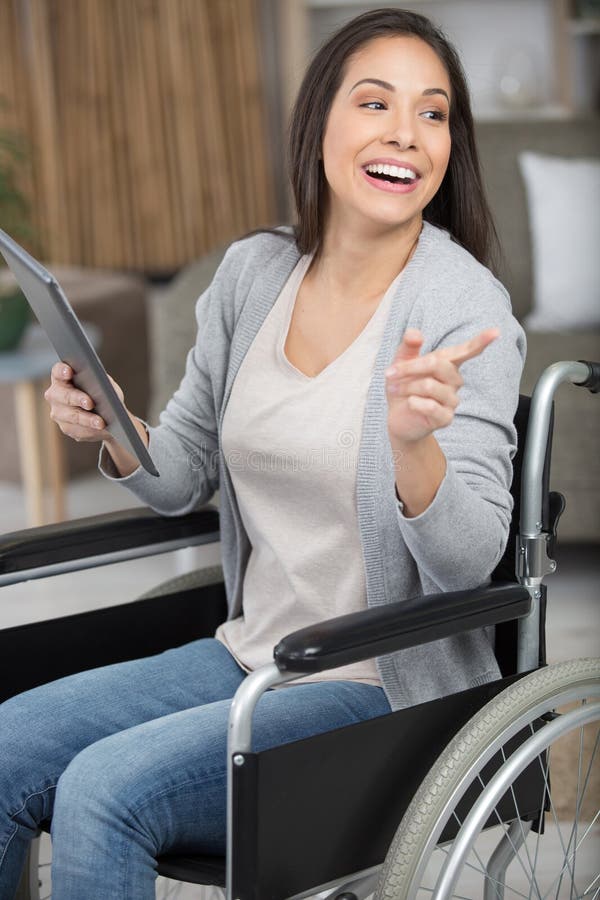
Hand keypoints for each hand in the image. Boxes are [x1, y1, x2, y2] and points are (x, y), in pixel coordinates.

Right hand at [44, 362, 122, 443]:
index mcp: (62, 377)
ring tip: (101, 423)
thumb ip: (103, 381)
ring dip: (87, 419)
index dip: (62, 371)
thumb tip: (104, 387)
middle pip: (64, 395)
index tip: (69, 372)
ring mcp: (58, 412)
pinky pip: (77, 430)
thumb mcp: (106, 384)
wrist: (107, 414)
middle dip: (78, 399)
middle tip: (90, 403)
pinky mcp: (66, 427)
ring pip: (71, 416)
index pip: (58, 371)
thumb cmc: (104, 393)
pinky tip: (100, 430)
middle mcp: (55, 394)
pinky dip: (90, 430)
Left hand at [385, 327, 498, 446]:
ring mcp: (452, 400)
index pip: (467, 351)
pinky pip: (430, 406)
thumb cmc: (403, 387)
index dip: (481, 341)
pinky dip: (413, 403)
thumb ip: (408, 347)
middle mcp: (454, 381)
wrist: (397, 418)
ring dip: (407, 386)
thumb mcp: (400, 363)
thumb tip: (415, 333)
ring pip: (429, 386)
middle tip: (390, 373)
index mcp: (447, 364)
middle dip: (410, 367)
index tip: (496, 331)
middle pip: (438, 364)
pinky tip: (409, 404)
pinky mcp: (445, 418)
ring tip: (395, 390)